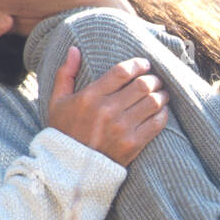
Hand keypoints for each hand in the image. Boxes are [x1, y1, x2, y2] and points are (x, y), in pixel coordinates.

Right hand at [45, 46, 168, 166]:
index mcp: (90, 97)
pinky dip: (163, 114)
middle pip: (142, 85)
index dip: (138, 64)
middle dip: (153, 79)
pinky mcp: (133, 144)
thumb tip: (75, 49)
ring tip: (161, 93)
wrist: (69, 170)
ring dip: (162, 95)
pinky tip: (161, 111)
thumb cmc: (63, 133)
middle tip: (156, 80)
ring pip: (153, 102)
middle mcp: (107, 110)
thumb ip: (65, 74)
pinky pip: (157, 123)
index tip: (144, 64)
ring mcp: (121, 128)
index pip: (122, 72)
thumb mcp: (56, 102)